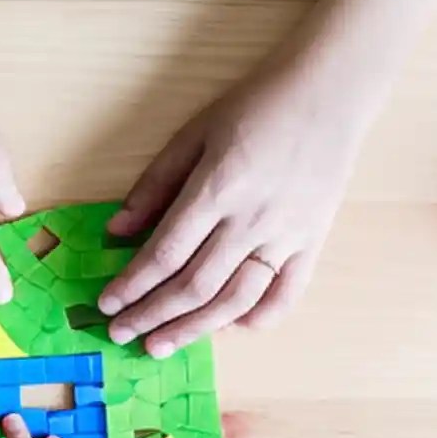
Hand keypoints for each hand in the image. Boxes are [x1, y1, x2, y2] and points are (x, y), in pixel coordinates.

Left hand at [98, 54, 378, 356]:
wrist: (329, 92)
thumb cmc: (255, 107)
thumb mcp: (193, 134)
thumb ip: (154, 185)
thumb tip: (115, 230)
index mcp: (217, 189)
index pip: (165, 254)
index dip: (132, 285)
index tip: (107, 304)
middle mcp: (252, 220)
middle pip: (194, 285)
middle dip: (152, 315)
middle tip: (122, 334)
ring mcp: (287, 235)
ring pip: (235, 300)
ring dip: (194, 328)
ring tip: (161, 344)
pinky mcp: (313, 241)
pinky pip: (286, 294)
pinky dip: (257, 318)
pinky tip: (228, 327)